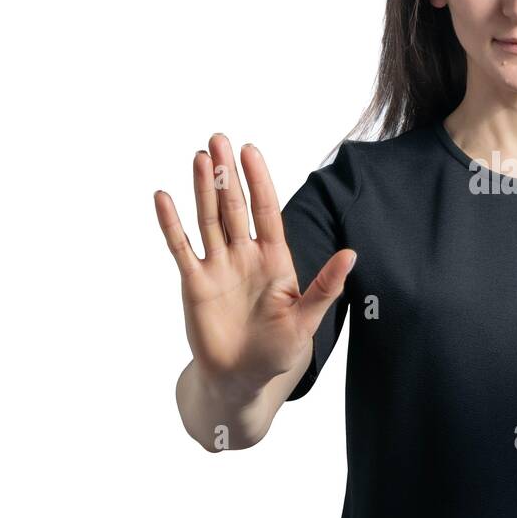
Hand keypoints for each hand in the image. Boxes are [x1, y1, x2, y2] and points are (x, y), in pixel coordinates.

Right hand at [153, 132, 355, 399]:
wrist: (242, 379)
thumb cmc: (279, 351)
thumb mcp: (306, 320)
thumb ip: (325, 287)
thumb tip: (352, 253)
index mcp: (275, 259)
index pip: (266, 211)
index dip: (258, 181)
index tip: (250, 151)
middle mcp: (245, 255)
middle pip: (234, 207)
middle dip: (228, 174)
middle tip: (219, 138)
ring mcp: (218, 266)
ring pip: (209, 219)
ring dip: (203, 189)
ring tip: (200, 157)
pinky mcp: (195, 283)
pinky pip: (181, 247)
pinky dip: (172, 224)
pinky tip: (164, 197)